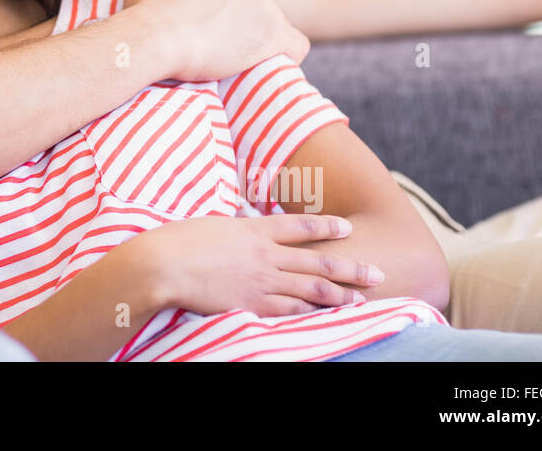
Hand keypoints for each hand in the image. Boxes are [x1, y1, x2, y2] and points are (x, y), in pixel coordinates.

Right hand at [123, 0, 310, 81]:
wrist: (155, 38)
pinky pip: (296, 44)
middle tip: (213, 41)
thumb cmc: (146, 8)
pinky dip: (286, 54)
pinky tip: (268, 62)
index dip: (220, 3)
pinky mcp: (272, 34)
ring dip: (255, 38)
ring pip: (270, 22)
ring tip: (231, 57)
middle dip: (237, 19)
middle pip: (252, 1)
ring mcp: (263, 4)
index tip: (203, 21)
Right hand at [134, 213, 385, 316]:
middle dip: (350, 267)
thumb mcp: (212, 225)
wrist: (165, 263)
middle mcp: (266, 254)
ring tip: (360, 298)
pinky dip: (310, 312)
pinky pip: (289, 309)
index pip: (300, 226)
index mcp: (254, 229)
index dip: (327, 226)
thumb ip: (234, 230)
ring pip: (311, 287)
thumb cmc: (179, 241)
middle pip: (317, 259)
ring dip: (339, 294)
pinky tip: (326, 316)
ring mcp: (261, 279)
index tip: (348, 228)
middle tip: (377, 273)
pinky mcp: (252, 303)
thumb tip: (241, 228)